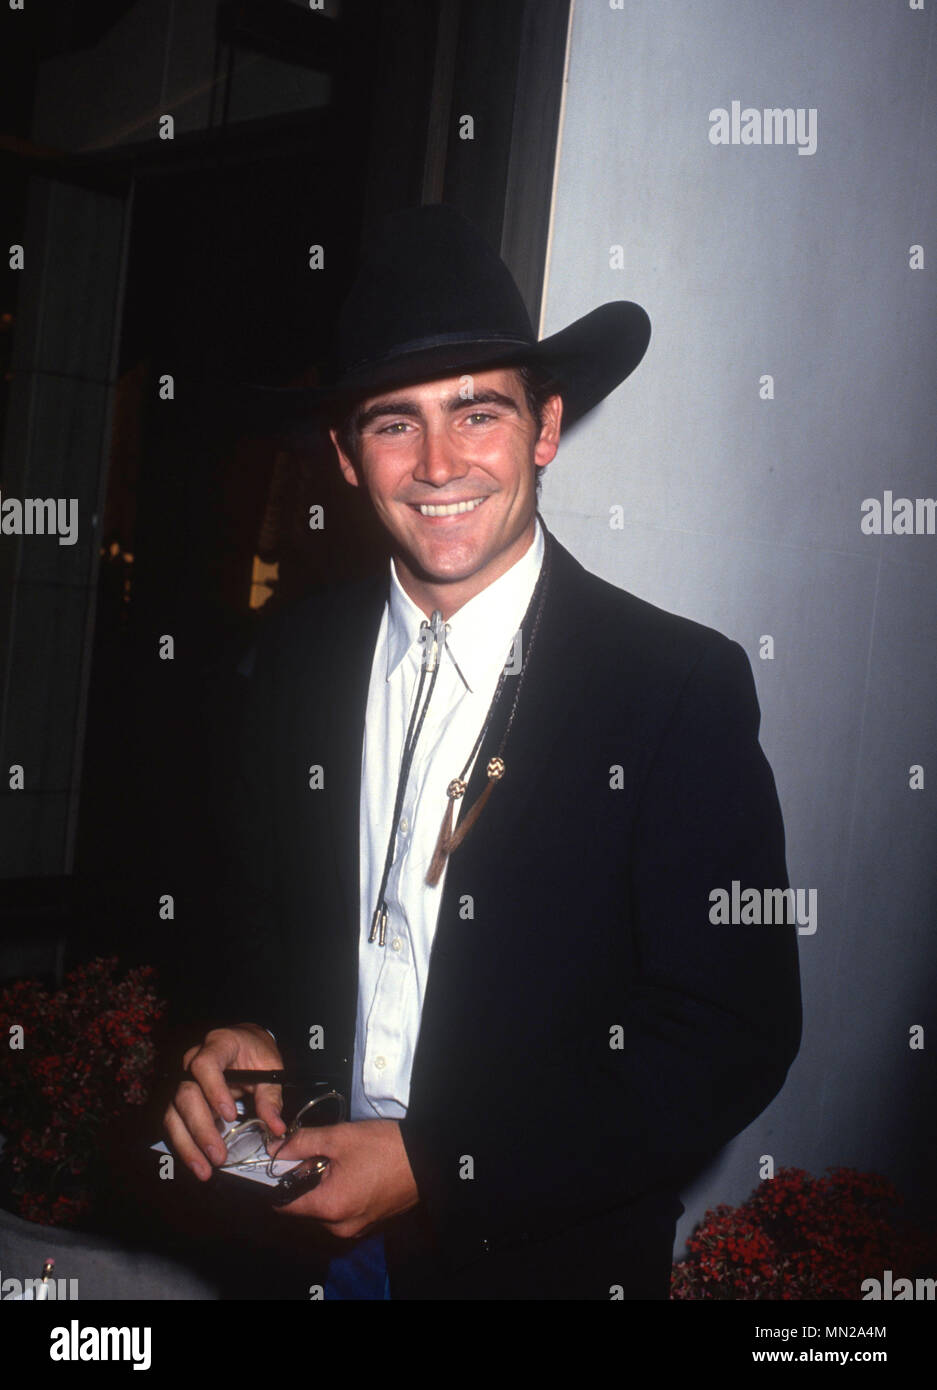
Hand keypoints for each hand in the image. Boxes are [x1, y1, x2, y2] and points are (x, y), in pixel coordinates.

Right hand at [163, 1023, 285, 1180]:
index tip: (230, 1115)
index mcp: (218, 1045)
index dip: (214, 1090)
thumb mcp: (270, 1067)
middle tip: (218, 1155)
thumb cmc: (256, 1052)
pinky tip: (197, 1163)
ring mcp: (182, 1080)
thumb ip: (271, 1096)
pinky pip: (174, 1123)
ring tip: (204, 1170)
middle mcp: (192, 1060)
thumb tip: (276, 1127)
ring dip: (188, 1145)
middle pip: (186, 1095)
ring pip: (174, 1113)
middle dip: (201, 1129)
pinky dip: (184, 1145)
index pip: (205, 1065)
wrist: (242, 1043)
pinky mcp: (179, 1099)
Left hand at [269, 1119, 418, 1237]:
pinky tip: (358, 1171)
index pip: (284, 1205)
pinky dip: (343, 1193)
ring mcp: (358, 1228)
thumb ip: (301, 1143)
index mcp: (329, 1207)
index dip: (279, 1181)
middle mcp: (341, 1226)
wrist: (427, 1157)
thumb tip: (275, 1148)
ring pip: (325, 1208)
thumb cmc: (386, 1147)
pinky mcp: (371, 1224)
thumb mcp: (339, 1138)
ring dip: (326, 1186)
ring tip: (345, 1161)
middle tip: (325, 1154)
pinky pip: (344, 1211)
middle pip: (306, 1206)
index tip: (285, 1162)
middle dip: (308, 1180)